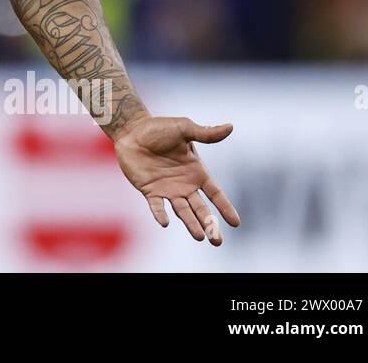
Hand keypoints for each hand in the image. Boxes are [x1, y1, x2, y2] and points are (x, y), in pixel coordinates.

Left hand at [113, 116, 240, 244]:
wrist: (131, 130)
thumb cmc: (159, 128)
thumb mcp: (184, 128)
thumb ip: (206, 133)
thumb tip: (230, 127)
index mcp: (196, 171)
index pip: (215, 193)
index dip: (225, 207)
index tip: (236, 223)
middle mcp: (184, 185)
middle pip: (200, 209)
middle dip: (210, 224)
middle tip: (217, 241)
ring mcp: (167, 189)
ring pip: (182, 211)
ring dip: (191, 224)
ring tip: (200, 237)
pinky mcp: (149, 191)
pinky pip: (156, 206)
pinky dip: (160, 214)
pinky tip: (165, 222)